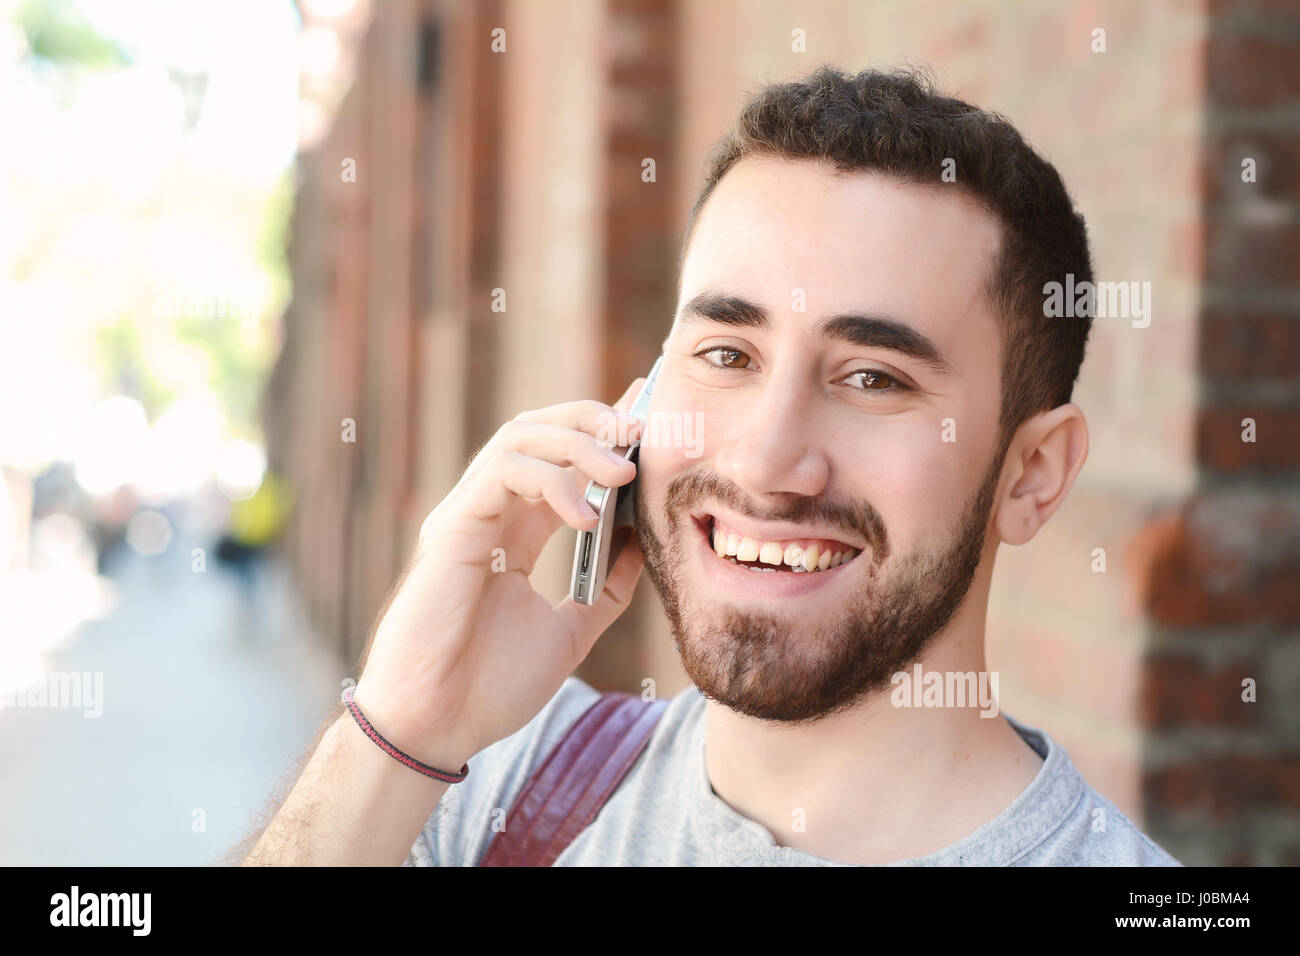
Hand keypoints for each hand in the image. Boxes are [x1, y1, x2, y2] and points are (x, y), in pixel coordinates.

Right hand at [350, 378, 648, 768]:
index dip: (600, 435)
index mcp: (514, 534)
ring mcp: (467, 516)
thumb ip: (607, 588)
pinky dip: (551, 482)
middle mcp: (489, 515)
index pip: (558, 462)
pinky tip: (586, 517)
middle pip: (536, 432)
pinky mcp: (451, 528)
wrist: (439, 726)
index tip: (647, 421)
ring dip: (578, 444)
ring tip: (622, 471)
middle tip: (639, 430)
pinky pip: (501, 473)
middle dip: (591, 420)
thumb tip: (643, 541)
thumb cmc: (491, 686)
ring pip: (518, 439)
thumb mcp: (571, 631)